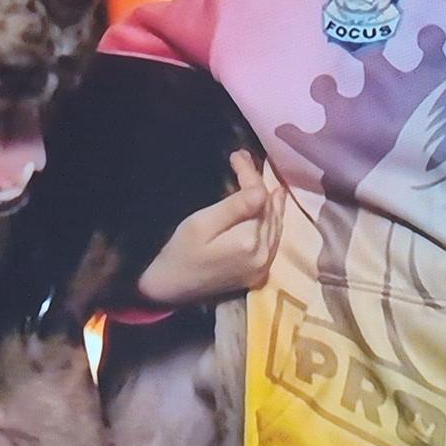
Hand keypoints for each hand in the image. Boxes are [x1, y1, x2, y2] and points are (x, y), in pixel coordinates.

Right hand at [135, 151, 286, 307]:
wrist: (170, 290)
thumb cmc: (179, 253)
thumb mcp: (200, 224)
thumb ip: (234, 206)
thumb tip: (262, 187)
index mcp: (249, 241)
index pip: (258, 197)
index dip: (249, 174)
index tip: (237, 154)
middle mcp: (264, 255)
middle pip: (269, 209)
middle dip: (259, 183)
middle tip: (244, 159)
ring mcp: (264, 266)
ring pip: (276, 223)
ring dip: (269, 200)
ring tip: (260, 177)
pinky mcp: (260, 272)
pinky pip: (273, 239)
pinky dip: (271, 219)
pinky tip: (270, 204)